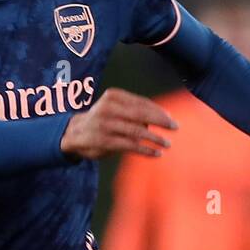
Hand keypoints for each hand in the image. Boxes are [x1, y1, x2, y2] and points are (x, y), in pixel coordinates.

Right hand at [61, 88, 177, 161]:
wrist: (73, 133)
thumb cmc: (100, 120)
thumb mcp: (114, 108)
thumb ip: (133, 110)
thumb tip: (158, 118)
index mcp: (113, 96)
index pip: (141, 102)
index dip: (158, 111)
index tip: (170, 118)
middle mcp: (108, 108)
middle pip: (141, 114)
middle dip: (161, 121)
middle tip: (175, 127)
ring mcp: (106, 125)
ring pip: (137, 131)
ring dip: (155, 138)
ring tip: (167, 144)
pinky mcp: (104, 142)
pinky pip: (130, 145)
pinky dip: (145, 150)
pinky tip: (156, 153)